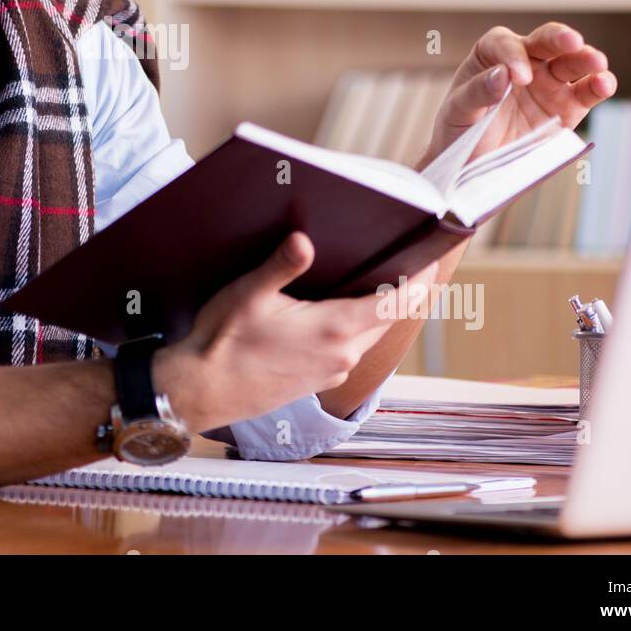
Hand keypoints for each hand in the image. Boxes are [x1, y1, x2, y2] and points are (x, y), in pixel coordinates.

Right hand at [156, 230, 436, 432]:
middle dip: (400, 291)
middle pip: (388, 318)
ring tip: (370, 281)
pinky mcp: (317, 381)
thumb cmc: (222, 341)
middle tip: (403, 260)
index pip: (397, 303)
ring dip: (375, 311)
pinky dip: (354, 328)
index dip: (418, 279)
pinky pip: (350, 350)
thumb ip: (281, 265)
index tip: (429, 257)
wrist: (200, 391)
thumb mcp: (249, 293)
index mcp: (335, 329)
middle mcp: (342, 355)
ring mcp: (331, 371)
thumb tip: (304, 240)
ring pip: (369, 335)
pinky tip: (332, 312)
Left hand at [420, 22, 617, 167]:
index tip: (518, 78)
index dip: (514, 56)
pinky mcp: (567, 108)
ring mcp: (548, 84)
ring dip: (586, 59)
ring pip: (572, 63)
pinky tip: (605, 84)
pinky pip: (586, 92)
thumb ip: (477, 92)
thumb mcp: (457, 111)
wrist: (471, 164)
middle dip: (559, 39)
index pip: (505, 44)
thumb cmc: (458, 129)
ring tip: (597, 63)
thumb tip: (502, 73)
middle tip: (571, 41)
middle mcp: (524, 62)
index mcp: (491, 55)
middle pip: (545, 42)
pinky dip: (599, 86)